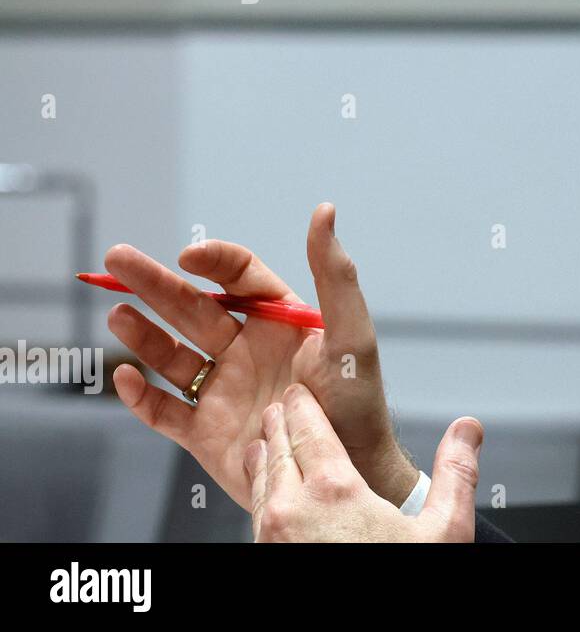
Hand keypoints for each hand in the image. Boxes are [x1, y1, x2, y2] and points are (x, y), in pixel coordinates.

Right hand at [105, 203, 417, 510]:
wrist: (350, 473)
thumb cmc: (358, 402)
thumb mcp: (351, 335)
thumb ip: (335, 275)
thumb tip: (324, 210)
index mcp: (280, 322)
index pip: (239, 278)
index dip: (213, 262)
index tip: (188, 256)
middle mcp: (247, 351)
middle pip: (193, 308)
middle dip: (154, 283)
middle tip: (116, 259)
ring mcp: (224, 391)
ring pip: (172, 355)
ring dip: (143, 335)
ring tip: (117, 314)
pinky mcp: (208, 434)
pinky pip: (164, 412)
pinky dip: (140, 397)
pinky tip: (125, 377)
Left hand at [246, 383, 480, 542]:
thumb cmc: (407, 587)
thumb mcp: (444, 533)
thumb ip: (456, 473)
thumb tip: (468, 428)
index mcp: (334, 491)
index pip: (308, 428)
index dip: (302, 405)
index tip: (298, 391)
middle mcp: (291, 511)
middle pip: (276, 451)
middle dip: (279, 425)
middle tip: (280, 408)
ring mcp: (269, 542)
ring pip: (258, 486)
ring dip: (264, 460)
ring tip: (266, 445)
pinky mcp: (263, 563)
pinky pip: (254, 519)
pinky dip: (260, 496)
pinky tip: (268, 498)